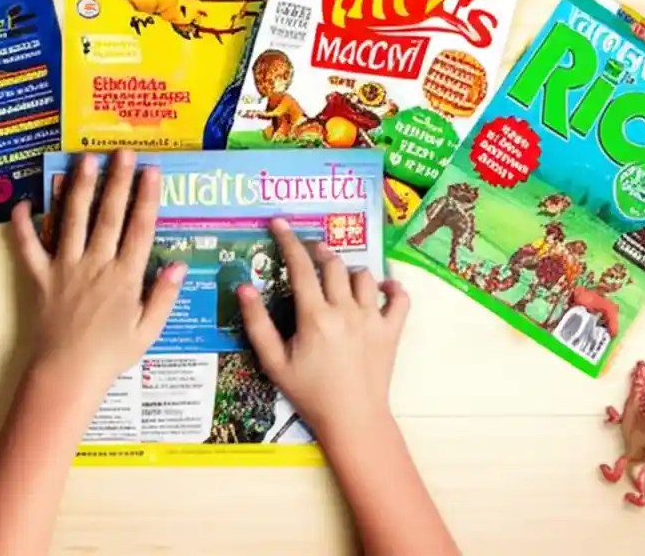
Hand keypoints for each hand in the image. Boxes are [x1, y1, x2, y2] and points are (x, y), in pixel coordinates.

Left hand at [10, 149, 185, 398]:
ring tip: (84, 160)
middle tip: (122, 152)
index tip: (152, 171)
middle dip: (117, 180)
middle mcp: (96, 265)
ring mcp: (66, 269)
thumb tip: (179, 264)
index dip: (147, 197)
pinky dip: (23, 225)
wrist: (67, 375)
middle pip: (108, 215)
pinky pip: (29, 247)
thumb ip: (164, 295)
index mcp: (125, 278)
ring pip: (73, 220)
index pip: (140, 229)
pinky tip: (24, 202)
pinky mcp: (41, 278)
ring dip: (79, 188)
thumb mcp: (149, 330)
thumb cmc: (111, 356)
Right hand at [238, 218, 409, 441]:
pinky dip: (392, 288)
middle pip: (333, 264)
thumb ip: (257, 324)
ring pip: (364, 276)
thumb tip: (244, 287)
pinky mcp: (392, 331)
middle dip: (319, 251)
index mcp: (314, 317)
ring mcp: (373, 319)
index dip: (288, 241)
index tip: (279, 223)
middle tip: (309, 253)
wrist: (353, 420)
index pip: (299, 268)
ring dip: (349, 270)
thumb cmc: (310, 394)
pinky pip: (400, 299)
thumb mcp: (274, 362)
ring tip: (338, 277)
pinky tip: (382, 288)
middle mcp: (345, 311)